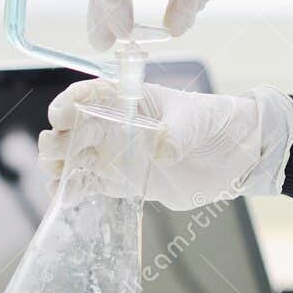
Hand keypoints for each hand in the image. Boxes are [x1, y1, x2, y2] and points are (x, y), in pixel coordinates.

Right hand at [37, 78, 292, 209]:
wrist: (235, 154)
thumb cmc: (216, 123)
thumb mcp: (198, 121)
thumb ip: (177, 133)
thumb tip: (161, 151)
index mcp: (129, 98)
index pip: (89, 95)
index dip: (70, 103)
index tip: (61, 117)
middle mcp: (114, 124)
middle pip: (72, 128)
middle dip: (57, 139)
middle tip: (57, 154)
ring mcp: (114, 153)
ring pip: (72, 157)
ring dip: (58, 166)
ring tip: (58, 178)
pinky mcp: (120, 181)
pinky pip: (87, 184)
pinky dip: (71, 190)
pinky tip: (64, 197)